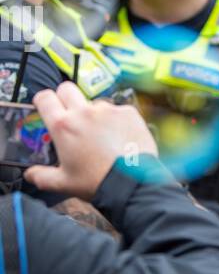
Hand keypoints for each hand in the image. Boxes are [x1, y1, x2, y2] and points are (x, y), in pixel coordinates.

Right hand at [25, 82, 157, 199]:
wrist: (132, 184)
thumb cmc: (97, 182)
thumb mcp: (64, 183)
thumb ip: (42, 176)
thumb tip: (31, 174)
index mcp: (63, 126)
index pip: (45, 98)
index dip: (43, 101)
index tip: (46, 107)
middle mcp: (84, 112)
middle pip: (67, 89)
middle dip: (66, 99)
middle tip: (71, 117)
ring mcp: (108, 110)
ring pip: (95, 103)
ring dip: (94, 114)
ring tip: (102, 137)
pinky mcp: (128, 112)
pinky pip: (117, 110)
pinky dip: (117, 121)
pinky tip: (120, 138)